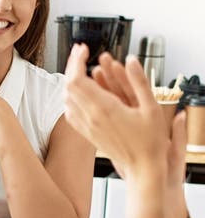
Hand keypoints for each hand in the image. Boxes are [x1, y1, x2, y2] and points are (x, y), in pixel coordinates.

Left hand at [64, 45, 167, 179]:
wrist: (142, 168)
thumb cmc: (150, 141)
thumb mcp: (151, 106)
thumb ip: (139, 81)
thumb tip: (131, 60)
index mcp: (104, 109)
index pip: (77, 79)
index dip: (75, 60)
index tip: (83, 48)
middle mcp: (90, 118)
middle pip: (68, 86)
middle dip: (71, 65)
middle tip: (80, 53)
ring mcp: (86, 126)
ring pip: (65, 99)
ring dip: (69, 80)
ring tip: (80, 68)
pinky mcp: (86, 134)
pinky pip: (69, 112)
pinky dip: (70, 97)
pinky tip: (79, 92)